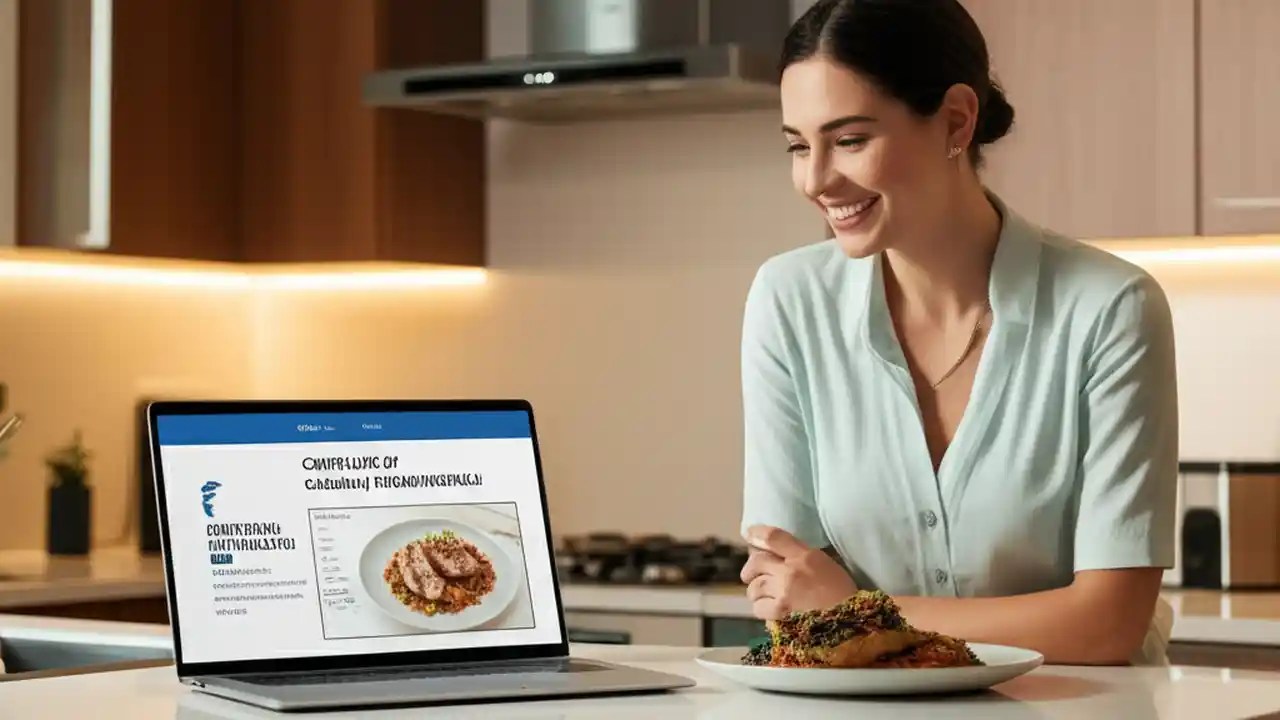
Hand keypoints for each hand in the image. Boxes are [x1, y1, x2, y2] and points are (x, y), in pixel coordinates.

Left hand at [739, 525, 857, 620]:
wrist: (853, 625)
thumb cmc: (846, 596)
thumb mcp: (829, 567)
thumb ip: (805, 560)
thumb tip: (783, 559)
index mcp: (807, 556)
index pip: (774, 537)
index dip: (757, 533)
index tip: (748, 534)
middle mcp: (791, 571)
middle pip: (757, 561)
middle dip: (750, 569)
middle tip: (749, 576)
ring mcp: (784, 593)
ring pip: (755, 588)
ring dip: (757, 593)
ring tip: (763, 598)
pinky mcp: (780, 614)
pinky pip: (760, 608)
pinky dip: (763, 611)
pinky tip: (771, 614)